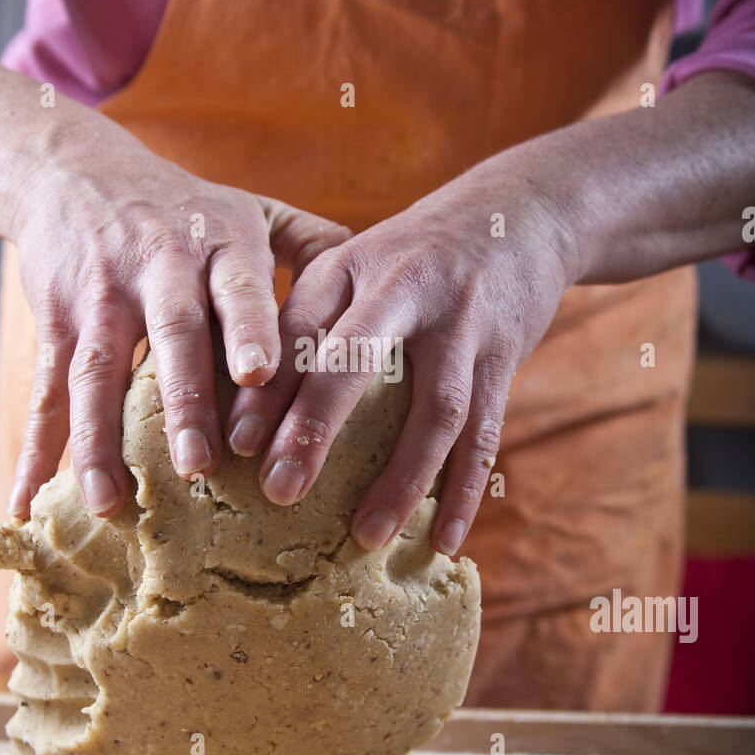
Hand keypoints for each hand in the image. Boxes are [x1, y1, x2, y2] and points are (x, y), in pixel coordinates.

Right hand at [8, 114, 348, 517]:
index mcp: (222, 246)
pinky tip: (31, 502)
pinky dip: (36, 452)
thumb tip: (374, 277)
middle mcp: (160, 269)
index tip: (259, 373)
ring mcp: (101, 297)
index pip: (241, 287)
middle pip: (171, 336)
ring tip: (110, 504)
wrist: (75, 171)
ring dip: (99, 441)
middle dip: (183, 400)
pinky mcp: (56, 322)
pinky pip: (45, 392)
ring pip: (97, 373)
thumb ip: (311, 245)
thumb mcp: (249, 209)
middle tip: (198, 464)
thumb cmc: (186, 209)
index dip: (249, 327)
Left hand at [224, 153, 580, 553]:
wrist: (518, 216)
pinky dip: (465, 491)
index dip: (266, 387)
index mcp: (352, 266)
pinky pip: (487, 434)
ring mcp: (463, 325)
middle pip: (357, 361)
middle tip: (281, 492)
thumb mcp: (357, 263)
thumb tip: (241, 405)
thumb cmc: (413, 256)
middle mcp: (406, 290)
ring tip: (367, 537)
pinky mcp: (505, 355)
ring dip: (402, 479)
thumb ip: (308, 318)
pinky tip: (444, 538)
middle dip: (316, 428)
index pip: (299, 329)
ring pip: (435, 410)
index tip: (235, 444)